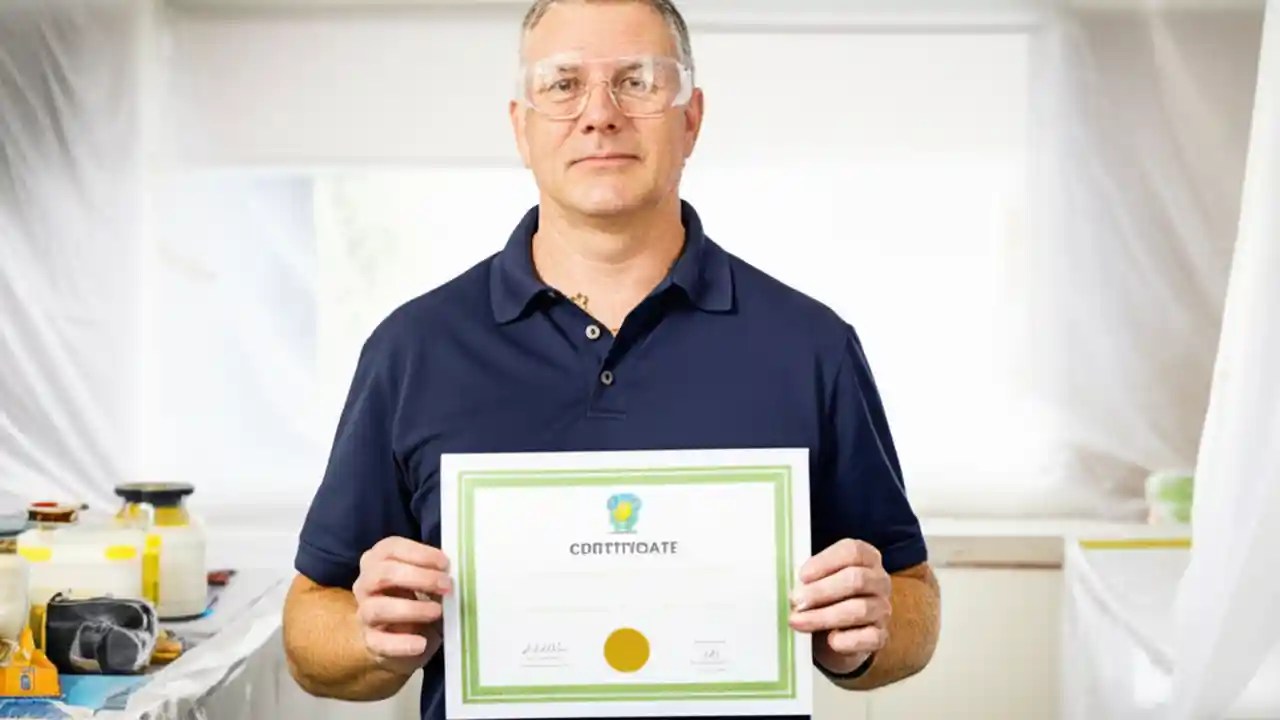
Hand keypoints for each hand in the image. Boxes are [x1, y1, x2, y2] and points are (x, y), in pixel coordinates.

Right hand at [353, 536, 452, 676]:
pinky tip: (421, 644)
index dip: (419, 553)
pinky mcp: (370, 642)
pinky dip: (402, 643)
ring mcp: (365, 614)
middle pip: (382, 574)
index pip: (390, 548)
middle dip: (418, 577)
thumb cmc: (418, 600)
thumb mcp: (427, 582)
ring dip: (411, 609)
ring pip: (377, 608)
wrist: (405, 641)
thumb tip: (456, 571)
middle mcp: (366, 585)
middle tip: (446, 586)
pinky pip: (380, 643)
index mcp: (379, 561)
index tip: (445, 563)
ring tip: (437, 612)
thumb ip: (436, 573)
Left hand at [788, 538, 891, 674]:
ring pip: (859, 609)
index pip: (852, 552)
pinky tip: (831, 640)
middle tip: (796, 601)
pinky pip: (870, 637)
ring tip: (799, 622)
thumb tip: (791, 583)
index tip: (802, 576)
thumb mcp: (814, 581)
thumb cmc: (822, 600)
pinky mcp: (881, 636)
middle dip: (821, 591)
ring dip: (824, 616)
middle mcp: (879, 581)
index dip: (825, 562)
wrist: (831, 635)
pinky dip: (847, 640)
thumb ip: (807, 577)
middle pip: (856, 579)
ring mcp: (882, 608)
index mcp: (865, 558)